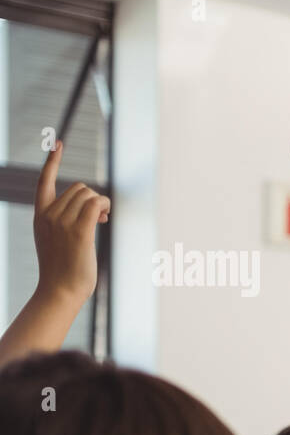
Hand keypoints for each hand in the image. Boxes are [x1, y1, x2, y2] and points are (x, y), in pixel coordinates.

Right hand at [33, 141, 109, 298]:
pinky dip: (104, 205)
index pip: (44, 182)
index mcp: (40, 216)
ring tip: (103, 219)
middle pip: (78, 188)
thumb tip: (94, 210)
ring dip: (101, 203)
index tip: (58, 143)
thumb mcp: (59, 240)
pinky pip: (95, 204)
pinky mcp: (79, 231)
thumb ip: (68, 222)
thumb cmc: (64, 269)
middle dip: (92, 198)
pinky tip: (105, 217)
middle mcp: (48, 215)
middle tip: (101, 215)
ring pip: (89, 194)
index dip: (52, 162)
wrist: (61, 291)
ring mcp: (62, 223)